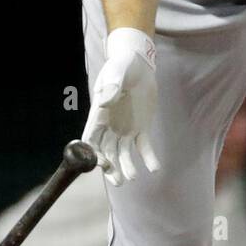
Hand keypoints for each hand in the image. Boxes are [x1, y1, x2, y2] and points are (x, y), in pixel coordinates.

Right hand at [82, 27, 160, 185]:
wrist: (139, 64)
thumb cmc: (122, 65)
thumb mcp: (116, 72)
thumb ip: (111, 86)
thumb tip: (104, 103)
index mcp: (99, 115)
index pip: (91, 139)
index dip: (93, 154)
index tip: (101, 163)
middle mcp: (110, 126)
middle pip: (106, 152)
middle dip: (110, 168)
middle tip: (119, 181)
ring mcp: (125, 128)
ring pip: (123, 153)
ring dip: (127, 166)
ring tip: (134, 177)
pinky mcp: (141, 128)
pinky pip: (144, 147)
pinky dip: (148, 158)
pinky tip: (154, 168)